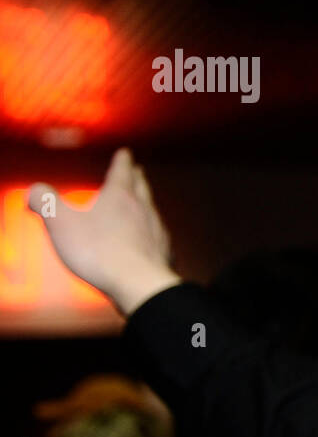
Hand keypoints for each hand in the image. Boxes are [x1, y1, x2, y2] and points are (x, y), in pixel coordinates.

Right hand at [28, 147, 181, 315]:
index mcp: (120, 197)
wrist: (138, 284)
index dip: (122, 161)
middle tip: (139, 172)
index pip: (122, 172)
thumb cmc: (98, 252)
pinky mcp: (163, 253)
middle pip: (141, 189)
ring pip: (152, 212)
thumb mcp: (60, 223)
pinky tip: (151, 239)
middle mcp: (143, 210)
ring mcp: (157, 232)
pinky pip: (158, 237)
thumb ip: (46, 202)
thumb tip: (35, 190)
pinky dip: (152, 232)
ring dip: (146, 205)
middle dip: (137, 179)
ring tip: (143, 204)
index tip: (126, 153)